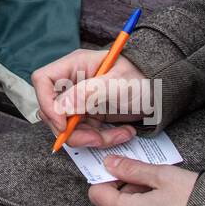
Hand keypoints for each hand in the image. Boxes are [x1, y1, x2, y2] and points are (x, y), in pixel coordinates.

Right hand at [31, 47, 149, 149]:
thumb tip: (60, 108)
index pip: (43, 80)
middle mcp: (72, 83)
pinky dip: (101, 139)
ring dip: (90, 138)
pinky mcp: (89, 115)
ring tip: (118, 136)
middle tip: (95, 139)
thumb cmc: (142, 78)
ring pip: (67, 127)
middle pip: (52, 110)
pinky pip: (84, 133)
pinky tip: (122, 134)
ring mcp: (79, 100)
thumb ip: (88, 93)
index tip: (64, 123)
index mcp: (75, 66)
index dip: (46, 102)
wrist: (161, 90)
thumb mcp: (118, 84)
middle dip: (72, 130)